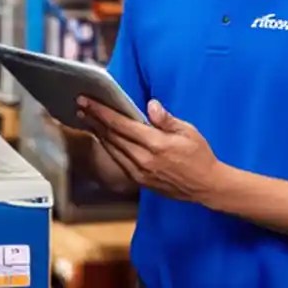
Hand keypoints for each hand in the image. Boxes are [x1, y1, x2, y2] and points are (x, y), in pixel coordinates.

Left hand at [76, 96, 226, 204]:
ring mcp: (140, 172)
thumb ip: (166, 119)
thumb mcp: (188, 132)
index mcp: (155, 144)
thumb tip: (151, 105)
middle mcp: (143, 160)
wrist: (207, 186)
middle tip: (80, 105)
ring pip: (111, 149)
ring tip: (86, 118)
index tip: (87, 101)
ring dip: (97, 132)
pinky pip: (118, 161)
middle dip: (94, 119)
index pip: (121, 124)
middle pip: (111, 136)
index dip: (101, 111)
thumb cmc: (200, 156)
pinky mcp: (140, 180)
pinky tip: (102, 138)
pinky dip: (107, 147)